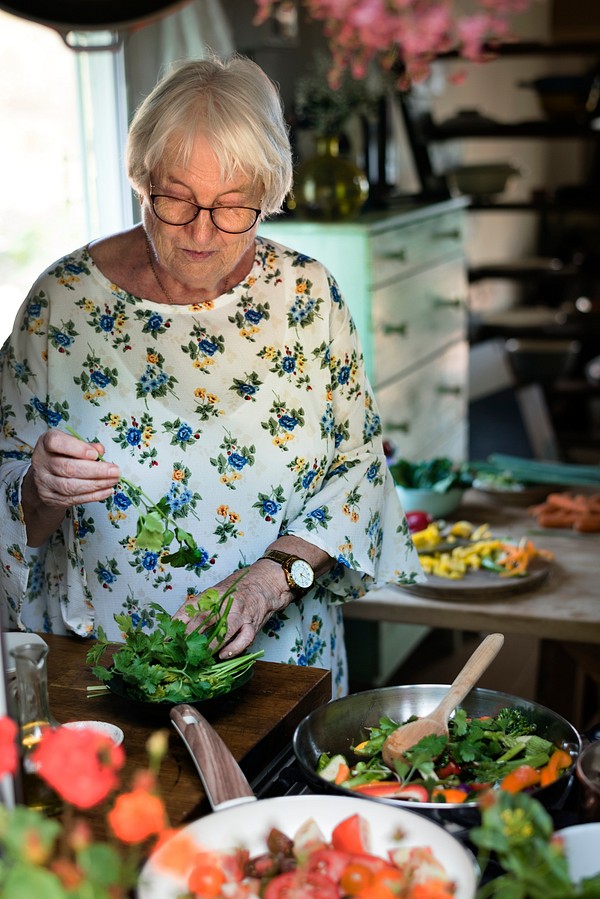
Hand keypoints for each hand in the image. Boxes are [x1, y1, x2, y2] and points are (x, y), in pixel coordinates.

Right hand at [22, 430, 120, 544]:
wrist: (46, 476)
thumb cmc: (62, 455)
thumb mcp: (72, 444)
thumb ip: (86, 446)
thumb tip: (99, 449)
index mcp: (46, 443)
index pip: (56, 442)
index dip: (77, 449)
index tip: (95, 454)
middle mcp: (41, 462)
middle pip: (67, 468)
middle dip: (95, 471)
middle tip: (114, 471)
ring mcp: (44, 482)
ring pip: (70, 486)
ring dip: (96, 485)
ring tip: (113, 481)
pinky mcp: (50, 498)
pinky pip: (73, 499)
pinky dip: (93, 496)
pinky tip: (106, 491)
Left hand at [173, 563, 290, 657]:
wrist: (264, 584)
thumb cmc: (237, 591)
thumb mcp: (214, 594)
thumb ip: (198, 608)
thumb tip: (176, 627)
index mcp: (212, 594)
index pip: (190, 608)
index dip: (177, 623)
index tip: (167, 638)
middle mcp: (226, 603)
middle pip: (204, 619)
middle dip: (189, 637)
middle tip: (180, 652)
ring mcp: (240, 614)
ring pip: (223, 631)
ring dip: (209, 646)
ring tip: (198, 658)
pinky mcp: (252, 624)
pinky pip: (243, 639)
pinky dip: (233, 649)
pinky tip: (223, 655)